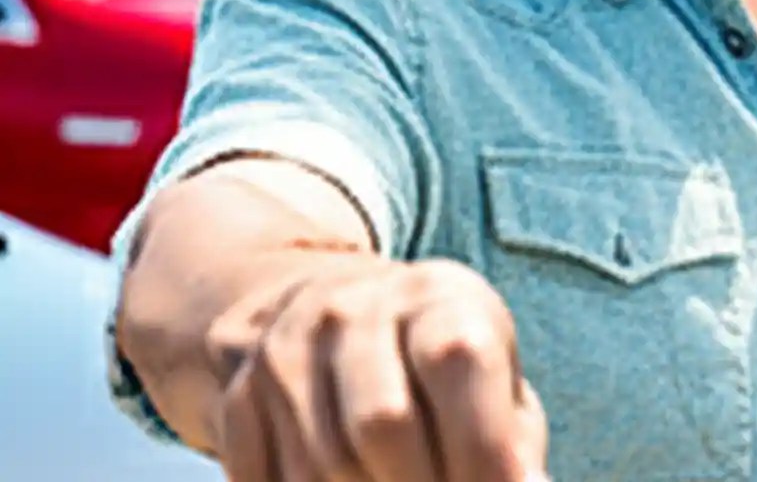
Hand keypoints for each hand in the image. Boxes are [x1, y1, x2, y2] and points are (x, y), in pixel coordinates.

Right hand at [210, 259, 547, 480]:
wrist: (334, 312)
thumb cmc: (441, 364)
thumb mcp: (492, 376)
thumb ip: (511, 440)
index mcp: (437, 296)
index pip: (456, 360)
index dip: (483, 447)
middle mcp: (355, 308)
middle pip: (381, 424)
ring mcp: (288, 345)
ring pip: (322, 466)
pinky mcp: (241, 389)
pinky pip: (267, 478)